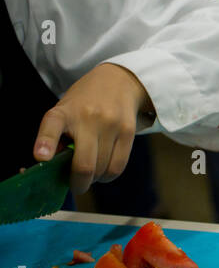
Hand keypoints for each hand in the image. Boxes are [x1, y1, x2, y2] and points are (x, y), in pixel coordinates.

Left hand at [32, 63, 153, 194]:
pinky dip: (109, 175)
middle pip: (84, 165)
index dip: (45, 143)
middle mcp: (87, 118)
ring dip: (95, 179)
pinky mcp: (128, 131)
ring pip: (103, 169)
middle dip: (79, 184)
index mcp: (63, 113)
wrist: (118, 81)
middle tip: (76, 186)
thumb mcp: (65, 112)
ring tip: (92, 174)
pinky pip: (118, 166)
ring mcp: (111, 124)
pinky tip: (104, 171)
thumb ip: (58, 138)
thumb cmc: (84, 103)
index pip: (51, 126)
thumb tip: (56, 170)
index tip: (41, 157)